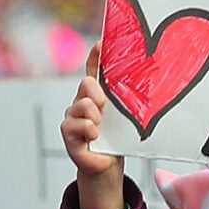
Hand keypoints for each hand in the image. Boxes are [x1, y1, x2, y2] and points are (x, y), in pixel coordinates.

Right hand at [62, 48, 125, 208]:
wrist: (108, 165)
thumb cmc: (116, 139)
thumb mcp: (124, 115)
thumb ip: (125, 97)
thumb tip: (140, 78)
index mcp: (97, 94)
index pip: (94, 68)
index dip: (97, 55)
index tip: (102, 43)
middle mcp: (83, 101)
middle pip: (86, 83)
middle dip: (97, 93)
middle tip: (105, 108)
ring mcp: (73, 116)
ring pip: (81, 104)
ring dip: (94, 115)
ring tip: (101, 127)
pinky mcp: (68, 132)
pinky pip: (74, 123)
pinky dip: (88, 129)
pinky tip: (95, 136)